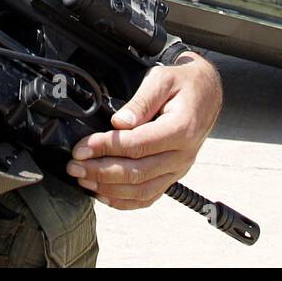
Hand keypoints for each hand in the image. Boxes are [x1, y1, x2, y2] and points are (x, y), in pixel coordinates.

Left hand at [66, 53, 222, 208]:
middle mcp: (182, 154)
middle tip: (74, 166)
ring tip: (83, 179)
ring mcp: (179, 168)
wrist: (207, 94)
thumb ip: (142, 100)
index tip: (82, 147)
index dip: (107, 147)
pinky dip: (124, 201)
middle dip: (100, 171)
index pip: (138, 145)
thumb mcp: (162, 79)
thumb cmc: (183, 84)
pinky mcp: (173, 175)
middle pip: (137, 172)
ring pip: (141, 190)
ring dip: (108, 188)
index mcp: (181, 130)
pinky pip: (149, 196)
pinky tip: (102, 194)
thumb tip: (120, 122)